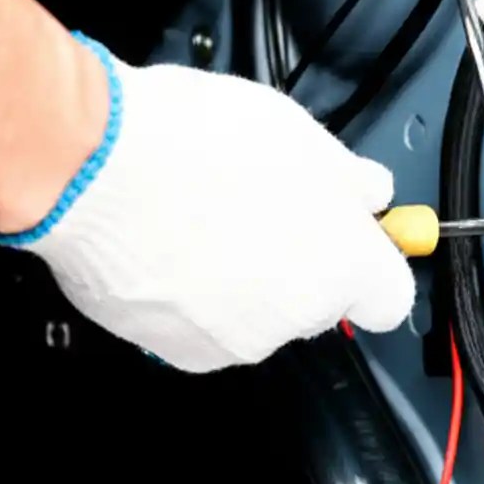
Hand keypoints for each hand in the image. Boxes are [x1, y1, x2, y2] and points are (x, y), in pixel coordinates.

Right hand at [0, 35, 416, 372]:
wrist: (93, 167)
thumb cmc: (194, 144)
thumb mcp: (298, 134)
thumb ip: (347, 177)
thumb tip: (366, 191)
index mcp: (340, 266)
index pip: (390, 297)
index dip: (372, 264)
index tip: (354, 239)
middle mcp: (291, 317)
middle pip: (317, 303)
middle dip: (300, 263)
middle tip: (265, 205)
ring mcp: (229, 340)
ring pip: (254, 315)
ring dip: (240, 278)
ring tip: (204, 216)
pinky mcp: (170, 349)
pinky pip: (197, 325)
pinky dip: (188, 294)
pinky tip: (167, 242)